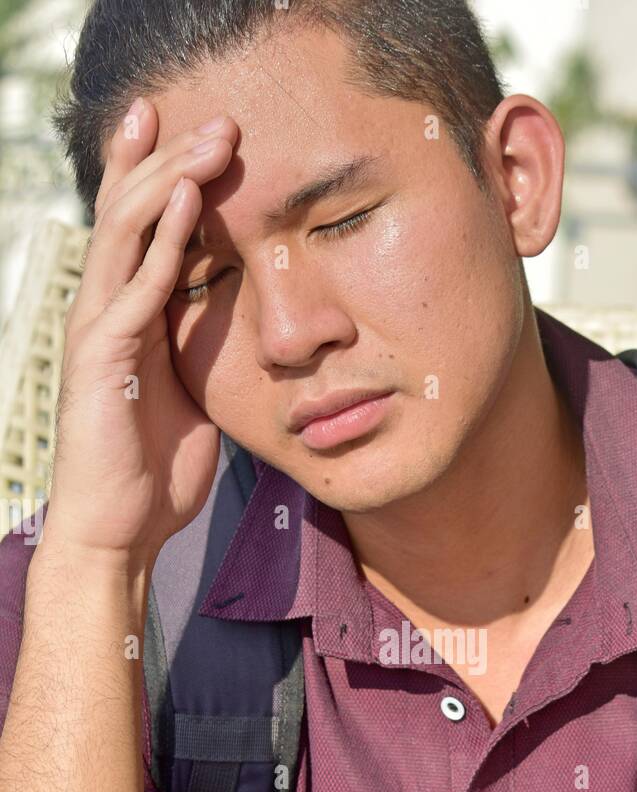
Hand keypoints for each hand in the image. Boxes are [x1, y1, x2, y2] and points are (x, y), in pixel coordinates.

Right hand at [44, 96, 238, 567]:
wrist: (120, 531)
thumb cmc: (156, 474)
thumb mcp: (194, 397)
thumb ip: (205, 354)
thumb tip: (243, 330)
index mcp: (128, 317)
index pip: (141, 231)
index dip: (166, 178)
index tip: (205, 135)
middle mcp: (105, 309)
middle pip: (130, 213)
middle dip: (172, 160)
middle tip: (221, 119)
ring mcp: (98, 328)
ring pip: (126, 231)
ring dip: (171, 180)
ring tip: (211, 139)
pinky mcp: (102, 355)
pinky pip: (136, 285)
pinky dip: (162, 240)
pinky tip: (190, 201)